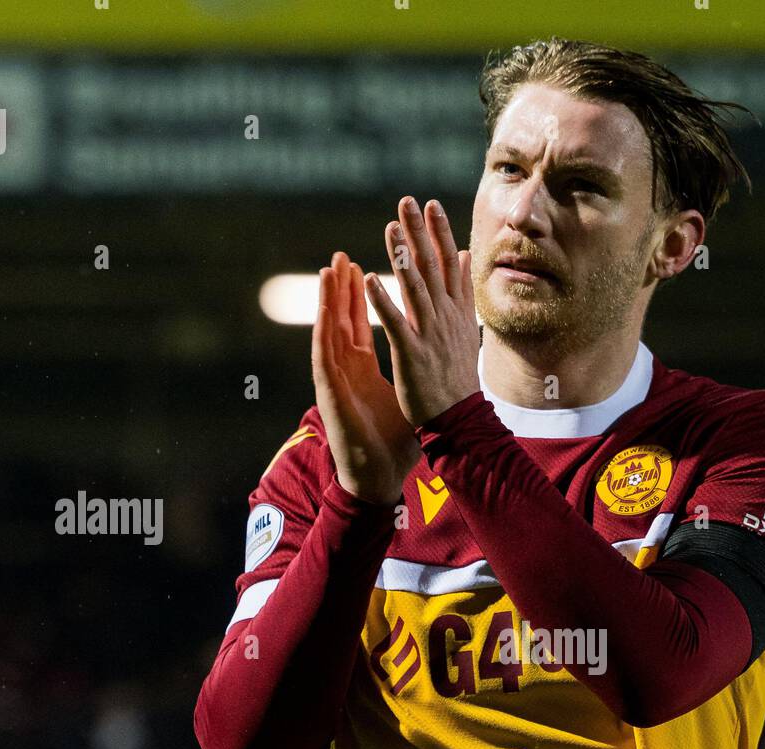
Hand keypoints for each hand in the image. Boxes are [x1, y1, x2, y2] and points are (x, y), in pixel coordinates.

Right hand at [311, 251, 419, 504]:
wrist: (378, 475)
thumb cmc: (393, 442)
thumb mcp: (409, 398)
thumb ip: (417, 374)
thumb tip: (439, 362)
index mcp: (365, 369)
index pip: (364, 325)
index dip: (365, 298)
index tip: (367, 268)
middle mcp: (349, 369)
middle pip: (344, 321)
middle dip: (344, 288)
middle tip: (342, 256)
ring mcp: (338, 379)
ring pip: (331, 331)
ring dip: (330, 300)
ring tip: (331, 269)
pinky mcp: (331, 392)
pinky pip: (326, 356)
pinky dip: (325, 330)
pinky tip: (326, 308)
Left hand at [364, 197, 480, 428]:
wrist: (460, 418)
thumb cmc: (459, 378)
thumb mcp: (468, 331)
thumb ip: (464, 292)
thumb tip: (466, 256)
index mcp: (457, 313)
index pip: (451, 264)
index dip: (441, 233)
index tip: (432, 204)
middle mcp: (446, 318)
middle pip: (433, 268)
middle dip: (420, 233)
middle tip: (407, 201)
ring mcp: (430, 335)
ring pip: (415, 289)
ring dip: (402, 257)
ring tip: (389, 229)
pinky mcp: (412, 354)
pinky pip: (395, 323)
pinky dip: (383, 302)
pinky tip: (370, 280)